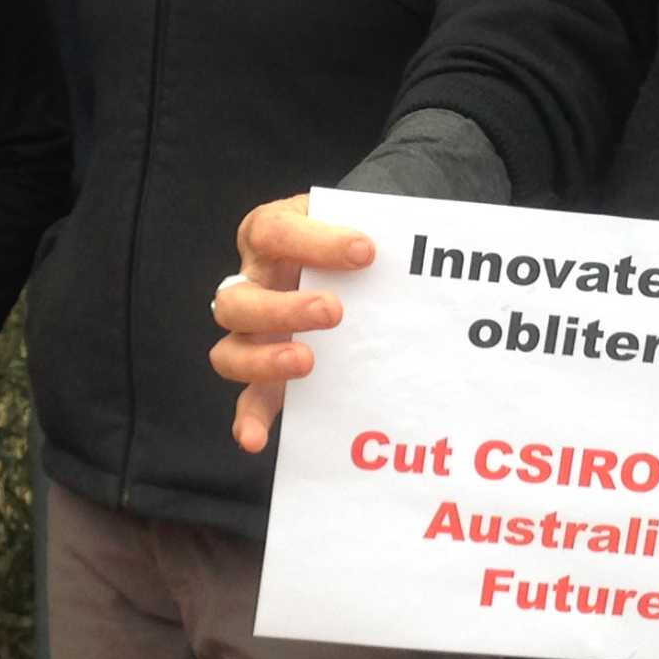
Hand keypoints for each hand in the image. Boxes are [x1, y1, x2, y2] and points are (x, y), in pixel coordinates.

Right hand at [207, 194, 375, 453]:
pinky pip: (249, 400)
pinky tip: (255, 439)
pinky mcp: (269, 374)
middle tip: (334, 312)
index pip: (273, 233)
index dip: (314, 242)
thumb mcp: (355, 219)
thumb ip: (375, 228)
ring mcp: (254, 334)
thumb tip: (428, 250)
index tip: (366, 250)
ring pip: (229, 353)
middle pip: (235, 301)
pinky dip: (249, 420)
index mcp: (268, 237)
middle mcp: (251, 285)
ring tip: (308, 361)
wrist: (351, 256)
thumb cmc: (350, 237)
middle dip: (284, 309)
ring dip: (265, 361)